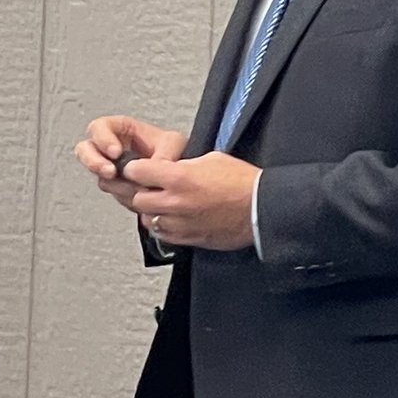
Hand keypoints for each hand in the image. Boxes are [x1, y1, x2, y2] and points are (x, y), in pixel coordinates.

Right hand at [74, 115, 188, 211]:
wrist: (178, 173)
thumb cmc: (172, 149)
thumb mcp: (173, 143)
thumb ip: (163, 153)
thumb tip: (153, 167)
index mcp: (122, 129)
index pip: (100, 127)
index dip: (103, 138)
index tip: (115, 152)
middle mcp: (111, 147)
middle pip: (86, 149)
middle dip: (94, 161)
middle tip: (110, 171)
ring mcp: (111, 166)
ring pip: (96, 173)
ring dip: (111, 181)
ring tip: (129, 185)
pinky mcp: (116, 184)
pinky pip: (111, 189)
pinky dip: (122, 192)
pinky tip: (135, 192)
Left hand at [124, 151, 259, 250]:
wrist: (260, 209)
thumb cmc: (244, 184)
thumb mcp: (212, 158)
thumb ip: (185, 164)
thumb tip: (172, 166)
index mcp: (179, 178)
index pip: (136, 171)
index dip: (136, 167)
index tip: (140, 167)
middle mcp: (175, 202)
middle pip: (136, 198)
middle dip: (142, 190)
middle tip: (151, 186)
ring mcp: (179, 223)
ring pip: (146, 219)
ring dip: (151, 210)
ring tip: (164, 202)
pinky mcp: (187, 239)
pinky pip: (161, 233)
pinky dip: (163, 225)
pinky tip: (174, 217)